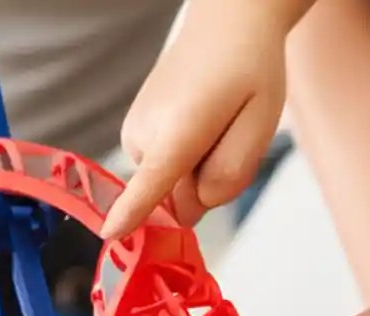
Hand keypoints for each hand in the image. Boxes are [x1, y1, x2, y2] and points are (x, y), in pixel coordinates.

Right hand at [102, 0, 311, 237]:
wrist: (225, 27)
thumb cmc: (247, 72)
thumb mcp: (260, 127)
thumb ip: (229, 176)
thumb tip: (190, 212)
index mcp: (176, 133)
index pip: (149, 184)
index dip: (131, 213)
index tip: (109, 234)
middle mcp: (144, 135)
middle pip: (180, 200)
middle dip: (209, 182)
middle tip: (229, 136)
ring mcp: (133, 134)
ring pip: (172, 186)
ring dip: (200, 167)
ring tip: (215, 124)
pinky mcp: (132, 135)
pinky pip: (164, 171)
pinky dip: (185, 157)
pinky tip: (198, 122)